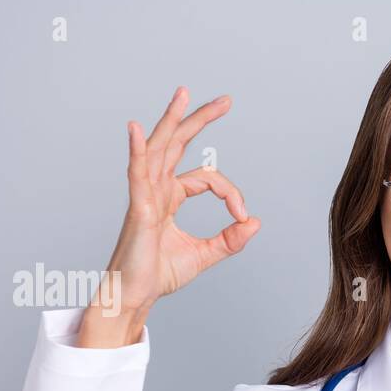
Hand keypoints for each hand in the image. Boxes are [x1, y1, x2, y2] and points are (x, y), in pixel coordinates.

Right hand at [78, 86, 260, 346]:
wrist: (135, 296)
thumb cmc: (158, 274)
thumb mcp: (204, 255)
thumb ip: (230, 239)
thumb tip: (254, 222)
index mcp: (170, 197)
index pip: (208, 178)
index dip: (231, 192)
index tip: (242, 215)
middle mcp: (156, 189)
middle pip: (178, 144)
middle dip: (200, 120)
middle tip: (226, 100)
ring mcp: (145, 196)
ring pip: (159, 149)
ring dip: (171, 120)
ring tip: (184, 94)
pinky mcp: (138, 209)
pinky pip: (136, 174)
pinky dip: (137, 150)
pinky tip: (137, 129)